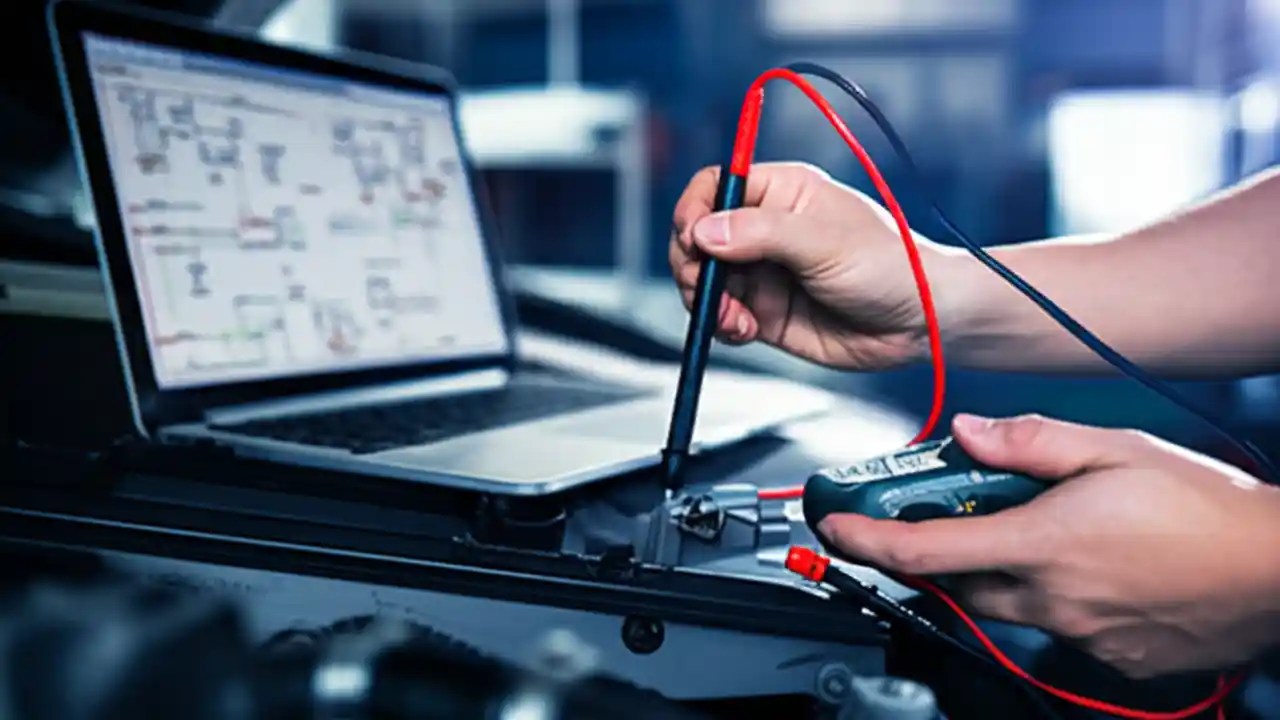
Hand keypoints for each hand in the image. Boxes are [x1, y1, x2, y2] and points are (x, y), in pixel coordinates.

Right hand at [669, 162, 959, 369]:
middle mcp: (764, 230)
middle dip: (692, 264)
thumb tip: (704, 231)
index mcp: (780, 193)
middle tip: (705, 288)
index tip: (692, 239)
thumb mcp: (825, 243)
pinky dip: (722, 326)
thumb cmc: (889, 267)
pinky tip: (744, 331)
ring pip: (704, 280)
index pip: (715, 186)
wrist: (920, 324)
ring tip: (733, 319)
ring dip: (705, 301)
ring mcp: (762, 272)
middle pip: (698, 236)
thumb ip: (762, 234)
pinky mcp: (764, 312)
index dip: (695, 209)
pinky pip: (721, 316)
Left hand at [817, 413, 1279, 678]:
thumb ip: (1029, 441)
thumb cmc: (1206, 508)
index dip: (866, 541)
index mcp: (1042, 544)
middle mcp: (1052, 600)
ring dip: (1003, 570)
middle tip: (955, 514)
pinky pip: (1056, 628)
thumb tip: (966, 434)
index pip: (923, 552)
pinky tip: (1093, 565)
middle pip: (959, 583)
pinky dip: (1053, 596)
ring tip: (1045, 528)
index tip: (834, 529)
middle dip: (943, 551)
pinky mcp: (1110, 659)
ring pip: (1007, 605)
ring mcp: (1081, 636)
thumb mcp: (1113, 448)